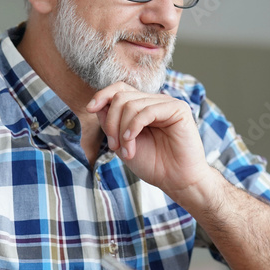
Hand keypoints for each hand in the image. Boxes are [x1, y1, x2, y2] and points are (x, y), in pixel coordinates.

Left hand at [87, 82, 217, 199]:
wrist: (176, 181)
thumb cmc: (153, 165)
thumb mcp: (122, 143)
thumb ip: (111, 123)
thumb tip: (97, 105)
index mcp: (143, 107)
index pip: (120, 88)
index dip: (102, 95)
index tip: (90, 109)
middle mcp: (155, 102)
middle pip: (121, 96)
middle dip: (111, 122)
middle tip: (114, 146)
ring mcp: (167, 104)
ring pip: (131, 104)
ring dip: (122, 130)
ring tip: (127, 151)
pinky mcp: (178, 109)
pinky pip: (147, 111)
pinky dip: (134, 127)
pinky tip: (132, 144)